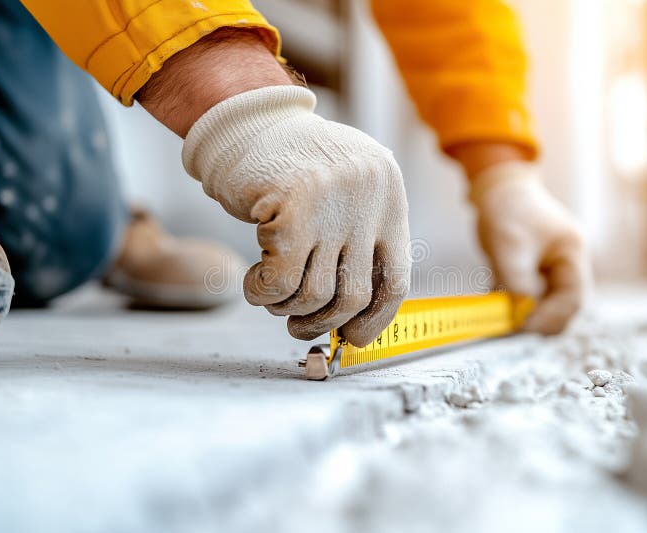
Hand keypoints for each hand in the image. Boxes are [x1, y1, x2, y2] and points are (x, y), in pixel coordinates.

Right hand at [183, 85, 410, 345]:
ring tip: (273, 297)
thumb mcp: (346, 193)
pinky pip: (280, 280)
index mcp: (388, 199)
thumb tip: (352, 318)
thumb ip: (357, 241)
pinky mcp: (292, 208)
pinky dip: (263, 294)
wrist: (252, 121)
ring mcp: (332, 204)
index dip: (375, 320)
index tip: (353, 338)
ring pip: (315, 293)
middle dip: (324, 323)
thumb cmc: (296, 167)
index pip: (394, 280)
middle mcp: (368, 201)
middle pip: (354, 295)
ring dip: (288, 309)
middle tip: (300, 328)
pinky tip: (254, 284)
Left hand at [467, 161, 589, 333]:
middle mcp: (567, 264)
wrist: (496, 188)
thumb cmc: (507, 209)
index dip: (550, 318)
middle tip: (508, 325)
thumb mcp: (509, 246)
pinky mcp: (534, 272)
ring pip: (542, 305)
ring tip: (498, 304)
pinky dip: (512, 301)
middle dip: (537, 318)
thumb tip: (521, 316)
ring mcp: (551, 269)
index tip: (523, 327)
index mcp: (572, 254)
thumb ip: (518, 281)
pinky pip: (527, 297)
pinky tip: (494, 291)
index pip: (573, 299)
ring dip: (522, 310)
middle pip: (561, 307)